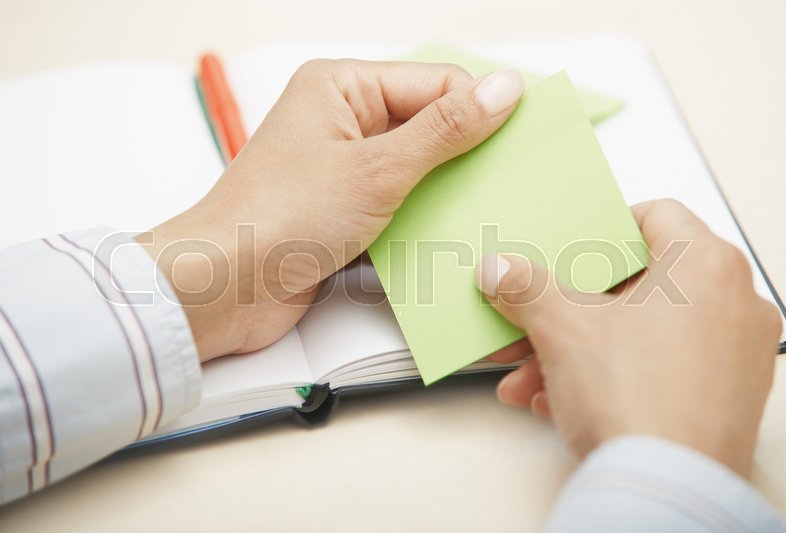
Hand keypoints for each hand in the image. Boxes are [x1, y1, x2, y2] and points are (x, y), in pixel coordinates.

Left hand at [139, 59, 523, 361]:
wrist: (224, 288)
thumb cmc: (279, 217)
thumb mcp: (378, 167)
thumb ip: (445, 129)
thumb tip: (502, 89)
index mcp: (342, 87)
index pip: (435, 83)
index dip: (482, 109)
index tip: (525, 136)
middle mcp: (342, 122)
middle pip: (428, 126)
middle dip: (466, 156)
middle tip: (510, 179)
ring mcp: (342, 169)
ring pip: (417, 171)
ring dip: (447, 193)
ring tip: (484, 210)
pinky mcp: (343, 212)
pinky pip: (399, 206)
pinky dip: (423, 220)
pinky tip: (450, 236)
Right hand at [475, 199, 781, 476]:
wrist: (663, 489)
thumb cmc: (640, 402)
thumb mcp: (562, 328)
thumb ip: (526, 288)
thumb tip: (501, 270)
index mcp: (704, 265)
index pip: (654, 216)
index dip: (603, 230)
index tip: (571, 249)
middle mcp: (730, 303)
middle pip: (635, 286)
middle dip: (568, 309)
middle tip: (533, 318)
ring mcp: (730, 354)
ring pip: (638, 334)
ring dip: (575, 350)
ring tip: (531, 373)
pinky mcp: (720, 396)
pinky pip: (653, 370)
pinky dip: (605, 378)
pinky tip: (557, 399)